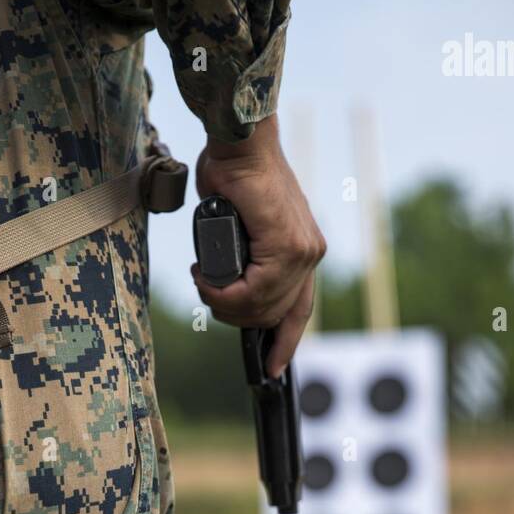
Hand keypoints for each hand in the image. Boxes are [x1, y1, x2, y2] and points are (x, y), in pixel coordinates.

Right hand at [193, 115, 325, 378]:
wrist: (239, 144)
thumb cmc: (234, 178)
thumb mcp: (245, 229)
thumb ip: (248, 259)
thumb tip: (232, 285)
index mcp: (304, 253)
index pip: (298, 312)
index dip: (284, 344)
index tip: (271, 369)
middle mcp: (310, 255)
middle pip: (272, 315)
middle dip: (234, 315)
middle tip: (207, 291)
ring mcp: (302, 251)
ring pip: (260, 307)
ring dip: (223, 302)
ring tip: (203, 279)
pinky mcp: (287, 245)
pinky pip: (253, 291)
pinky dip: (224, 291)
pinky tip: (206, 277)